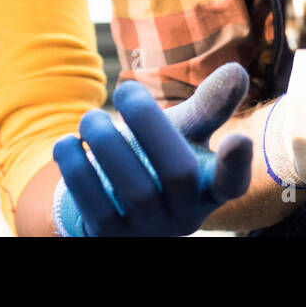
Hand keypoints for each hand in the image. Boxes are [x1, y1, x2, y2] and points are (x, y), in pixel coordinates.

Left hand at [51, 62, 252, 235]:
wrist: (119, 206)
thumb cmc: (160, 160)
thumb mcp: (184, 135)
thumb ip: (207, 107)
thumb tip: (237, 70)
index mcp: (209, 187)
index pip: (231, 182)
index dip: (236, 163)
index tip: (237, 138)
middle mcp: (184, 214)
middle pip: (179, 174)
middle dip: (151, 124)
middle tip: (125, 87)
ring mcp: (148, 229)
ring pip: (136, 192)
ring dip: (108, 142)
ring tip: (91, 116)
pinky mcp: (110, 236)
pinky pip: (94, 206)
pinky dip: (76, 169)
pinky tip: (67, 143)